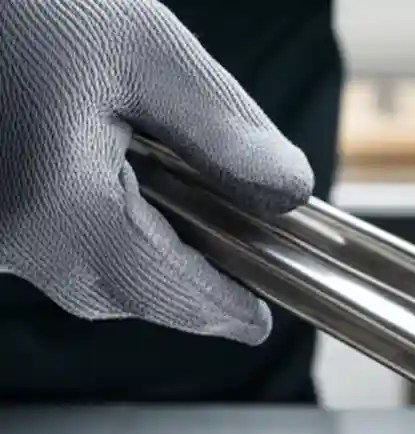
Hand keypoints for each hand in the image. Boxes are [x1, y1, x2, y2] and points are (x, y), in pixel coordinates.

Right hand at [0, 0, 312, 344]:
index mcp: (60, 204)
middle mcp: (7, 234)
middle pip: (115, 294)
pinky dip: (91, 238)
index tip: (258, 324)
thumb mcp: (148, 51)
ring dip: (136, 265)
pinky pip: (40, 248)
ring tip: (187, 229)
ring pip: (75, 276)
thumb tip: (289, 193)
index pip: (161, 288)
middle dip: (179, 291)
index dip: (219, 309)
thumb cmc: (34, 7)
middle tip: (237, 274)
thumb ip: (224, 130)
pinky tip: (122, 197)